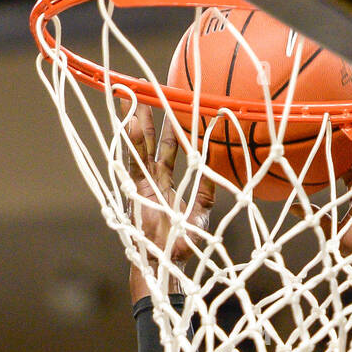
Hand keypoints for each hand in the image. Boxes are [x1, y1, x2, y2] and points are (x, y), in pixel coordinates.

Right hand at [121, 99, 215, 300]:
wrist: (168, 262)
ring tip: (131, 96)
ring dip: (135, 122)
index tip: (176, 105)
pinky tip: (130, 124)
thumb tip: (221, 172)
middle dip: (148, 115)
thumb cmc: (183, 244)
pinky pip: (132, 162)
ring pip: (138, 146)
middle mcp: (152, 179)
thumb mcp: (202, 213)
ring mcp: (141, 183)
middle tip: (147, 89)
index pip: (171, 148)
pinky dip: (131, 143)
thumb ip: (208, 192)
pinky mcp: (134, 190)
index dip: (173, 128)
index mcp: (167, 182)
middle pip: (150, 140)